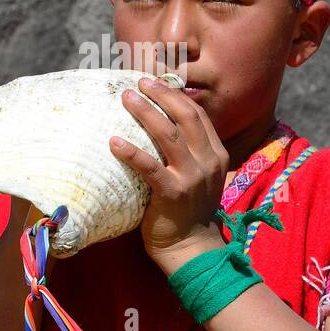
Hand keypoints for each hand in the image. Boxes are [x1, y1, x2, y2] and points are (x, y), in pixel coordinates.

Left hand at [110, 76, 229, 274]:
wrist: (190, 248)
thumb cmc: (187, 211)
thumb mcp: (199, 177)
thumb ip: (189, 153)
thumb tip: (161, 126)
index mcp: (216, 155)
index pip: (197, 115)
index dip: (176, 95)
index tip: (154, 82)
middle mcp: (208, 162)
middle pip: (185, 117)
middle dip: (162, 95)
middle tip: (139, 83)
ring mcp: (192, 177)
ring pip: (168, 135)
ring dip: (146, 113)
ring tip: (127, 98)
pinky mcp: (173, 193)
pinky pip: (149, 167)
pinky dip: (131, 152)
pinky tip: (113, 142)